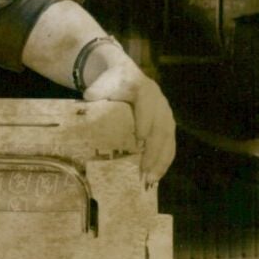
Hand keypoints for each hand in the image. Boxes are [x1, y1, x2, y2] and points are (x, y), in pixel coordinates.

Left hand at [81, 55, 175, 186]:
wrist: (125, 77)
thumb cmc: (112, 83)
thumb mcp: (104, 82)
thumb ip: (97, 90)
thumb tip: (89, 98)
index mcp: (144, 89)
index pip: (147, 104)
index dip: (145, 120)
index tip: (140, 139)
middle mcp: (159, 102)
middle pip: (160, 127)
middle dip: (154, 151)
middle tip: (144, 171)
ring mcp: (165, 115)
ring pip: (168, 139)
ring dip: (161, 161)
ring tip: (151, 180)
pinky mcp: (167, 126)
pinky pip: (170, 144)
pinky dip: (164, 161)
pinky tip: (157, 176)